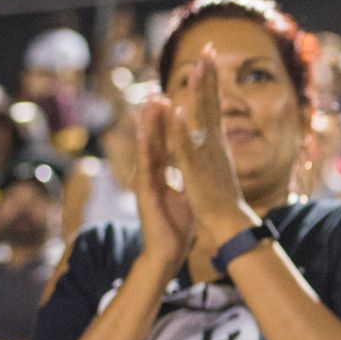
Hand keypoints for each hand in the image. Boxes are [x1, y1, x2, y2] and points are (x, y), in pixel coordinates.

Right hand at [133, 95, 193, 263]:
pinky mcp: (146, 191)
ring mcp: (147, 181)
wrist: (169, 250)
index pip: (166, 140)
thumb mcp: (185, 192)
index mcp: (164, 171)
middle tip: (157, 89)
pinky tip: (149, 131)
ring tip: (150, 101)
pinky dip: (148, 146)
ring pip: (148, 147)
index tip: (171, 97)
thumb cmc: (177, 222)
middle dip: (156, 114)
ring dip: (148, 124)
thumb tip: (195, 163)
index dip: (169, 119)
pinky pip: (148, 166)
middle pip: (155, 138)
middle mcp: (153, 172)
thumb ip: (186, 175)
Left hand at [165, 45, 254, 246]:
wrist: (230, 223)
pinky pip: (186, 144)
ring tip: (197, 67)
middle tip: (209, 49)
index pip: (214, 105)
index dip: (211, 81)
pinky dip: (182, 126)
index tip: (210, 57)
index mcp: (217, 143)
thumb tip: (213, 137)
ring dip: (200, 92)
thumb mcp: (218, 169)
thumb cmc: (223, 201)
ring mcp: (207, 154)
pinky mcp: (196, 169)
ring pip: (202, 117)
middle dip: (210, 75)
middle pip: (212, 103)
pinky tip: (177, 109)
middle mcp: (215, 144)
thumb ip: (214, 151)